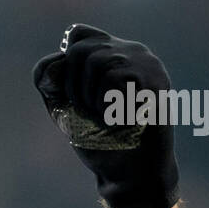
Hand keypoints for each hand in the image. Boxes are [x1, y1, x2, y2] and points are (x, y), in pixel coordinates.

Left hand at [32, 24, 179, 207]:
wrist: (128, 173)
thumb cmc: (99, 140)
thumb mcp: (65, 106)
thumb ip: (52, 79)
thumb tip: (57, 58)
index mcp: (113, 54)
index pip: (78, 34)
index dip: (66, 64)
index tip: (76, 96)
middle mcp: (133, 52)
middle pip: (80, 48)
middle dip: (74, 87)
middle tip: (92, 113)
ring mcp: (147, 64)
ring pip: (97, 60)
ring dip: (91, 98)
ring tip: (108, 117)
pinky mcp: (156, 81)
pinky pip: (113, 79)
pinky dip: (107, 106)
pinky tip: (122, 119)